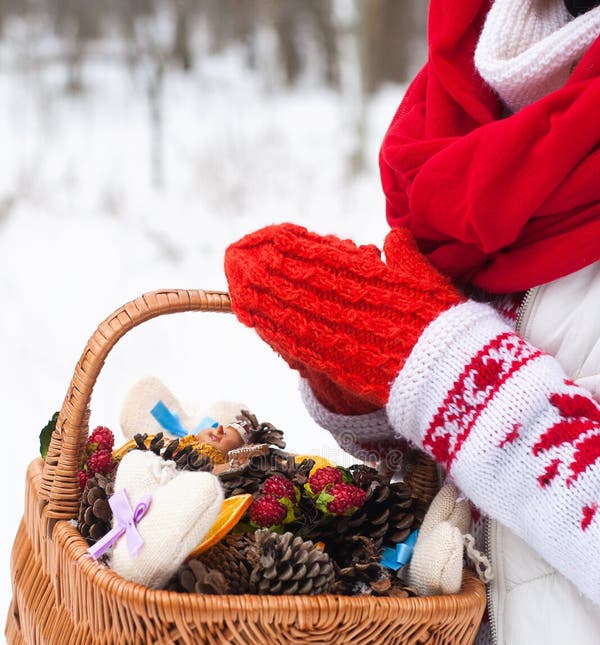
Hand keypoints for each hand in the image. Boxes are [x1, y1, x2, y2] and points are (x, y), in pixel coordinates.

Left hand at [225, 222, 463, 413]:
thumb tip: (394, 239)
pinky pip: (285, 336)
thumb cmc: (441, 323)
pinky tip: (249, 315)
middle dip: (255, 261)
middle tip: (234, 254)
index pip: (308, 248)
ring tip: (233, 279)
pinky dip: (265, 323)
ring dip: (252, 289)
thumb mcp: (425, 277)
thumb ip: (404, 255)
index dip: (280, 240)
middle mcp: (337, 295)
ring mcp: (327, 328)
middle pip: (284, 272)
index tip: (264, 237)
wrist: (443, 370)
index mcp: (359, 271)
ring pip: (279, 302)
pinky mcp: (325, 360)